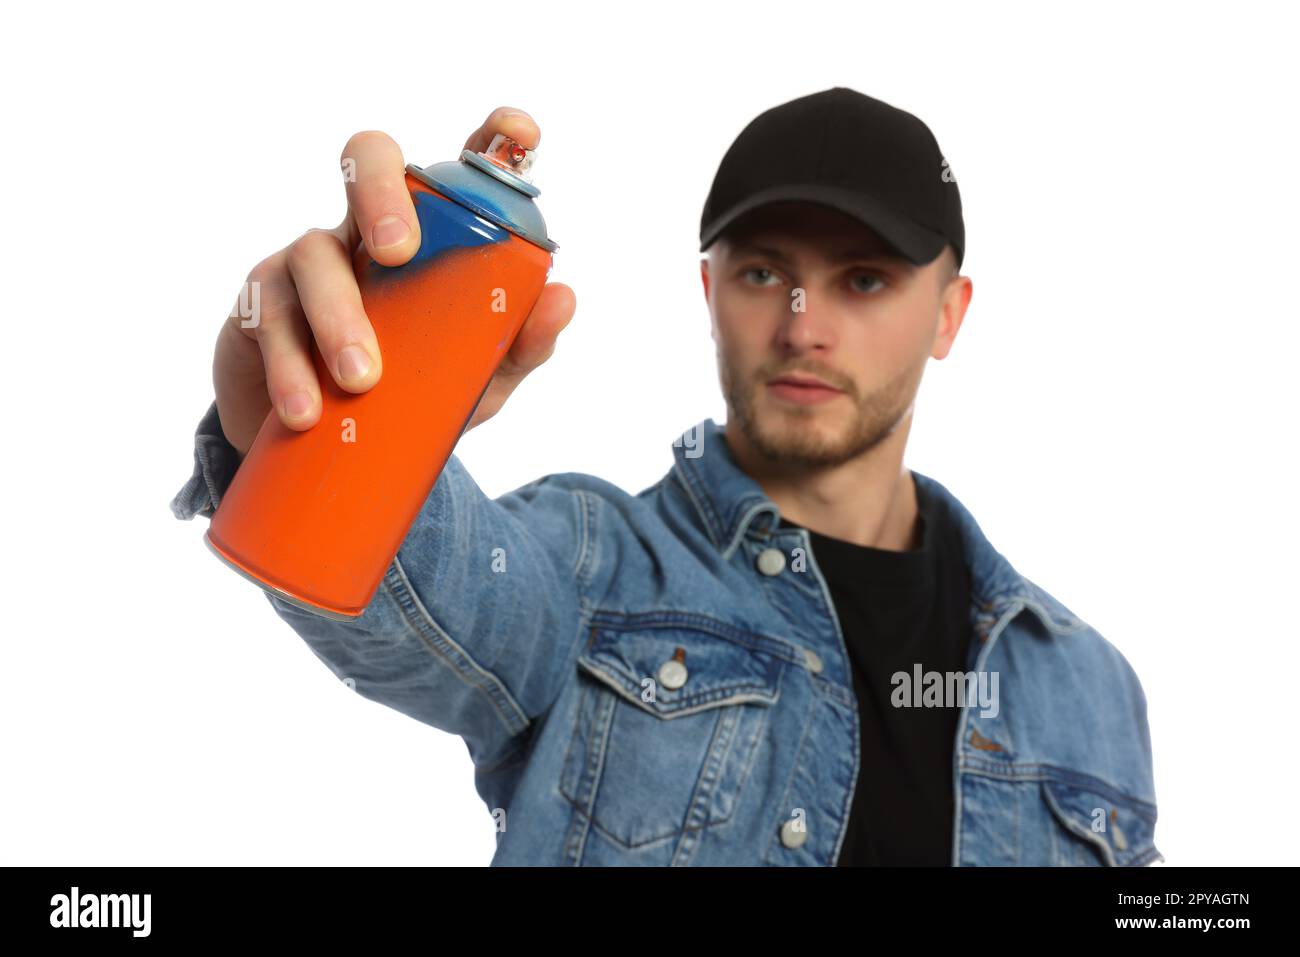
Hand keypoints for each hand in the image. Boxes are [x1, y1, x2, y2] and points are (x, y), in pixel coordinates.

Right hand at [212, 107, 575, 456]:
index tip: (520, 131)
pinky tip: (308, 407)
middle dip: (381, 192)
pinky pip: (269, 321)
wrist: (322, 453)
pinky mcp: (260, 309)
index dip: (491, 139)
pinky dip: (291, 367)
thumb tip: (563, 296)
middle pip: (366, 164)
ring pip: (314, 254)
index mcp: (426, 238)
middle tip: (398, 252)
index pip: (455, 172)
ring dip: (338, 316)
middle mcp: (365, 232)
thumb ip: (518, 343)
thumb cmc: (407, 396)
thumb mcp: (474, 380)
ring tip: (362, 377)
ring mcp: (307, 263)